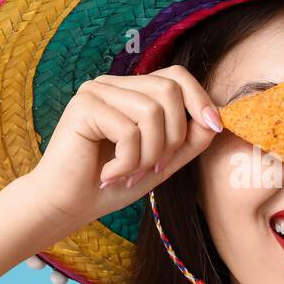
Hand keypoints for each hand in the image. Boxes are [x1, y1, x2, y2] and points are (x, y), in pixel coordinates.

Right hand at [22, 67, 222, 235]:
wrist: (67, 206)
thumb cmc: (112, 184)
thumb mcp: (161, 162)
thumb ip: (188, 141)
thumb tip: (215, 119)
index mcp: (131, 91)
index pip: (176, 76)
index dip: (200, 99)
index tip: (214, 127)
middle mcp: (113, 84)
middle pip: (169, 91)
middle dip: (173, 137)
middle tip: (154, 166)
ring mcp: (96, 91)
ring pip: (152, 112)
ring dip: (149, 154)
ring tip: (129, 172)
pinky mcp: (84, 106)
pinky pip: (129, 130)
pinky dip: (128, 162)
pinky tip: (109, 174)